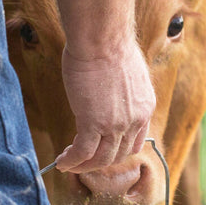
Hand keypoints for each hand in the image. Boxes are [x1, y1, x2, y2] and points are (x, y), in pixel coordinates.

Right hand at [55, 40, 154, 172]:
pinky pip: (82, 151)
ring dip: (83, 165)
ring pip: (101, 158)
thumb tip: (108, 90)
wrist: (101, 39)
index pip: (135, 141)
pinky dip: (71, 161)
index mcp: (145, 107)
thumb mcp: (126, 72)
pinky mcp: (93, 122)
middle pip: (118, 154)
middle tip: (80, 160)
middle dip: (98, 162)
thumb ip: (121, 89)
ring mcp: (115, 124)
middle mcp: (135, 120)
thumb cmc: (108, 45)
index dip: (117, 150)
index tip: (101, 150)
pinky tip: (61, 161)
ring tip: (68, 164)